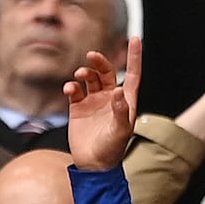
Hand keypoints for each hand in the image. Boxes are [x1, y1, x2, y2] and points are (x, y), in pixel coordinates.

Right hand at [64, 38, 140, 170]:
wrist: (93, 164)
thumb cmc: (112, 149)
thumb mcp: (121, 131)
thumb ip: (121, 111)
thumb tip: (119, 90)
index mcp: (125, 101)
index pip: (132, 74)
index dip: (134, 57)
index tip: (135, 39)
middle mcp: (110, 98)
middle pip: (107, 72)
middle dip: (100, 62)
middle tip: (92, 56)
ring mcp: (94, 102)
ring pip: (90, 80)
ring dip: (85, 74)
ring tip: (80, 76)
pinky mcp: (78, 109)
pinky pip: (75, 91)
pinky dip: (71, 87)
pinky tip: (70, 88)